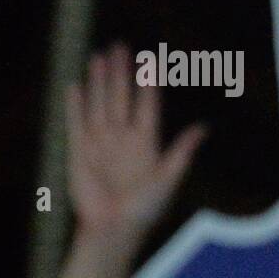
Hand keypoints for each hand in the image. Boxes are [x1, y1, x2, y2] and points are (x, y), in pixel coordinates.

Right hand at [66, 44, 205, 240]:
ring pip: (99, 105)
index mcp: (145, 144)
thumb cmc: (142, 211)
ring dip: (99, 83)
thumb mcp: (167, 180)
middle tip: (120, 47)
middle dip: (120, 73)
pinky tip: (75, 87)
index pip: (147, 105)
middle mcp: (122, 140)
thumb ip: (181, 153)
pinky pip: (76, 124)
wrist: (110, 231)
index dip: (149, 82)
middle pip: (121, 98)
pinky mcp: (79, 154)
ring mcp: (100, 145)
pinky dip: (75, 106)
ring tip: (99, 57)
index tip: (152, 59)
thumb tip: (203, 128)